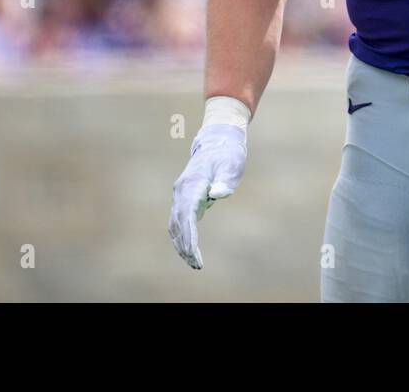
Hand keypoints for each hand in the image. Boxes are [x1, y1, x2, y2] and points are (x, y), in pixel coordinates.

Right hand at [168, 123, 246, 268]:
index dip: (189, 234)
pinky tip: (187, 252)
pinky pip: (178, 221)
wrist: (217, 143)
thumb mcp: (232, 165)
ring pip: (175, 224)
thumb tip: (218, 194)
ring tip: (194, 264)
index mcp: (193, 183)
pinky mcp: (183, 199)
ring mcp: (180, 194)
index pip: (187, 213)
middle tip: (197, 265)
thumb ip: (225, 180)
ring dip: (182, 244)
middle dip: (185, 245)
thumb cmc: (228, 156)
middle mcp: (182, 190)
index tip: (194, 252)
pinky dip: (181, 237)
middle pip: (178, 222)